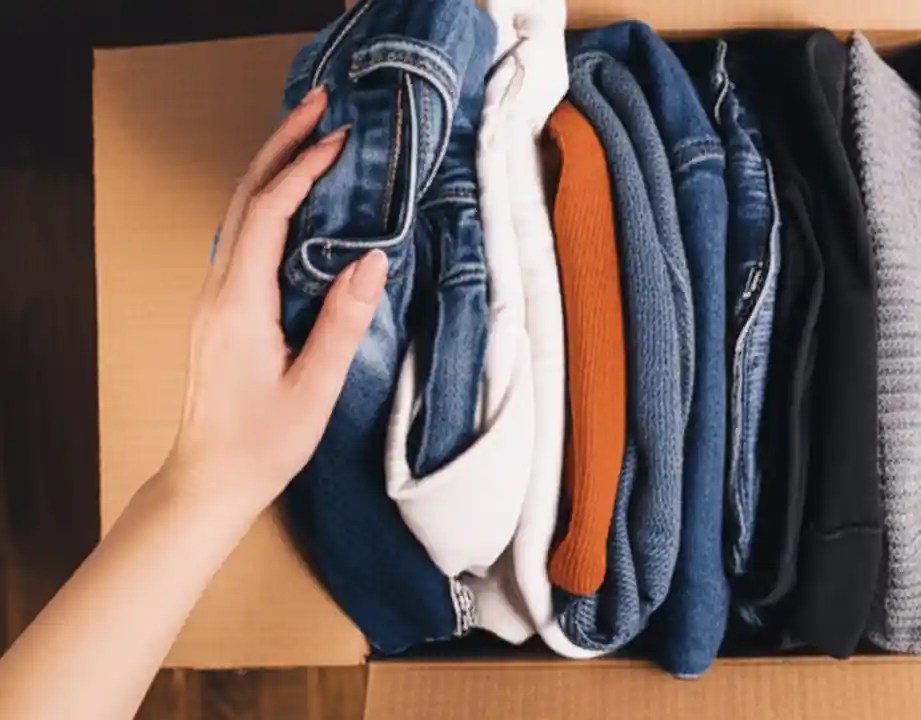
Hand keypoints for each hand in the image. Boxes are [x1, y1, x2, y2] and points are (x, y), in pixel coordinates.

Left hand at [163, 86, 386, 514]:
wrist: (208, 480)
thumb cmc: (262, 444)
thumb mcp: (313, 389)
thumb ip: (342, 323)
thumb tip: (373, 260)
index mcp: (240, 304)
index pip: (269, 213)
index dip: (304, 170)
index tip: (340, 139)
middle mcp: (218, 291)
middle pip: (244, 197)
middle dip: (280, 146)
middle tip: (318, 105)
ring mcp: (214, 298)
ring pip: (238, 214)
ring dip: (272, 169)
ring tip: (310, 136)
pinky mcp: (220, 310)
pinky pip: (241, 239)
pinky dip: (268, 203)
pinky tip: (294, 201)